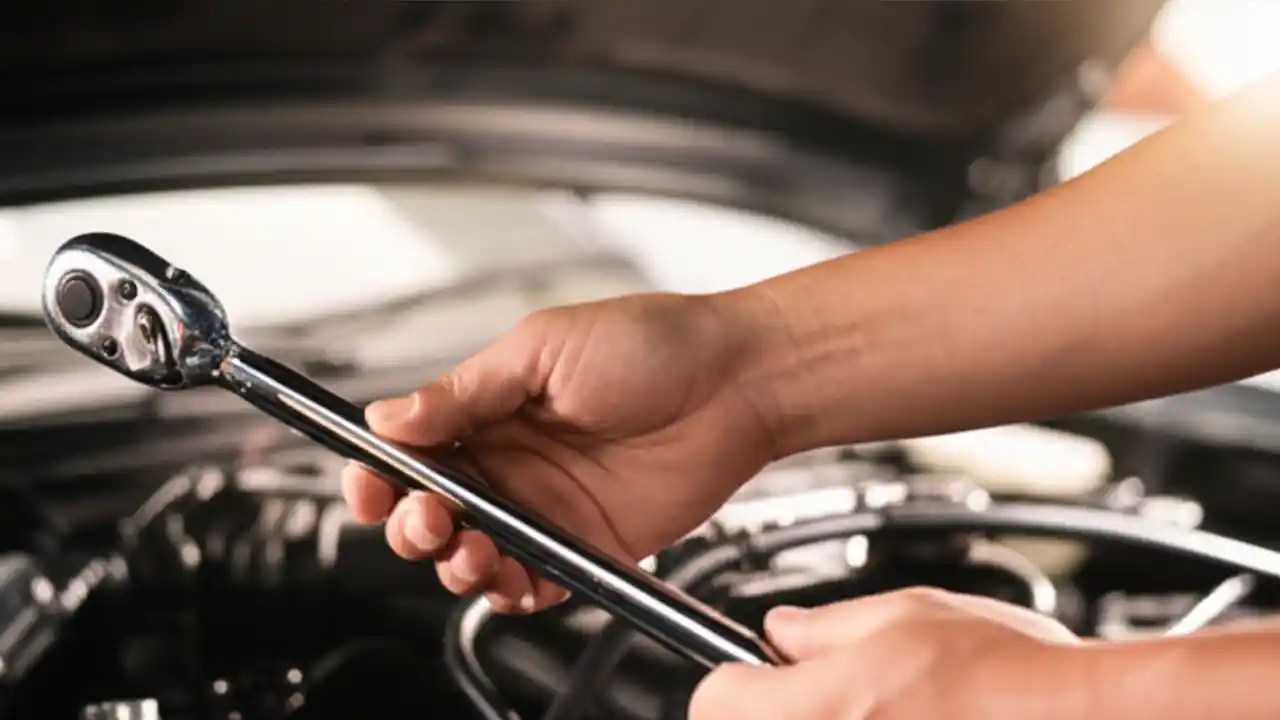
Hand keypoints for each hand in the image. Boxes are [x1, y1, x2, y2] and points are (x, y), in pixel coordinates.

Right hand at [341, 292, 780, 612]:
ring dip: (455, 563)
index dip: (382, 473)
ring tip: (472, 549)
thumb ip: (466, 390)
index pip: (413, 451)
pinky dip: (510, 591)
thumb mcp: (544, 347)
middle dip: (411, 525)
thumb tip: (390, 415)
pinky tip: (509, 577)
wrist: (739, 381)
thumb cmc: (656, 345)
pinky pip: (533, 582)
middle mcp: (514, 462)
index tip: (370, 484)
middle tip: (428, 517)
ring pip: (474, 555)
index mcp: (491, 409)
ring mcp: (549, 507)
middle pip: (432, 512)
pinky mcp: (588, 544)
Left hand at [689, 587, 1083, 719]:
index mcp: (810, 708)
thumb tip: (787, 631)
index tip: (759, 673)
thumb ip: (829, 626)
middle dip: (780, 711)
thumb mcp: (911, 614)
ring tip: (892, 713)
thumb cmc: (1013, 676)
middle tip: (834, 697)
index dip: (735, 680)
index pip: (712, 701)